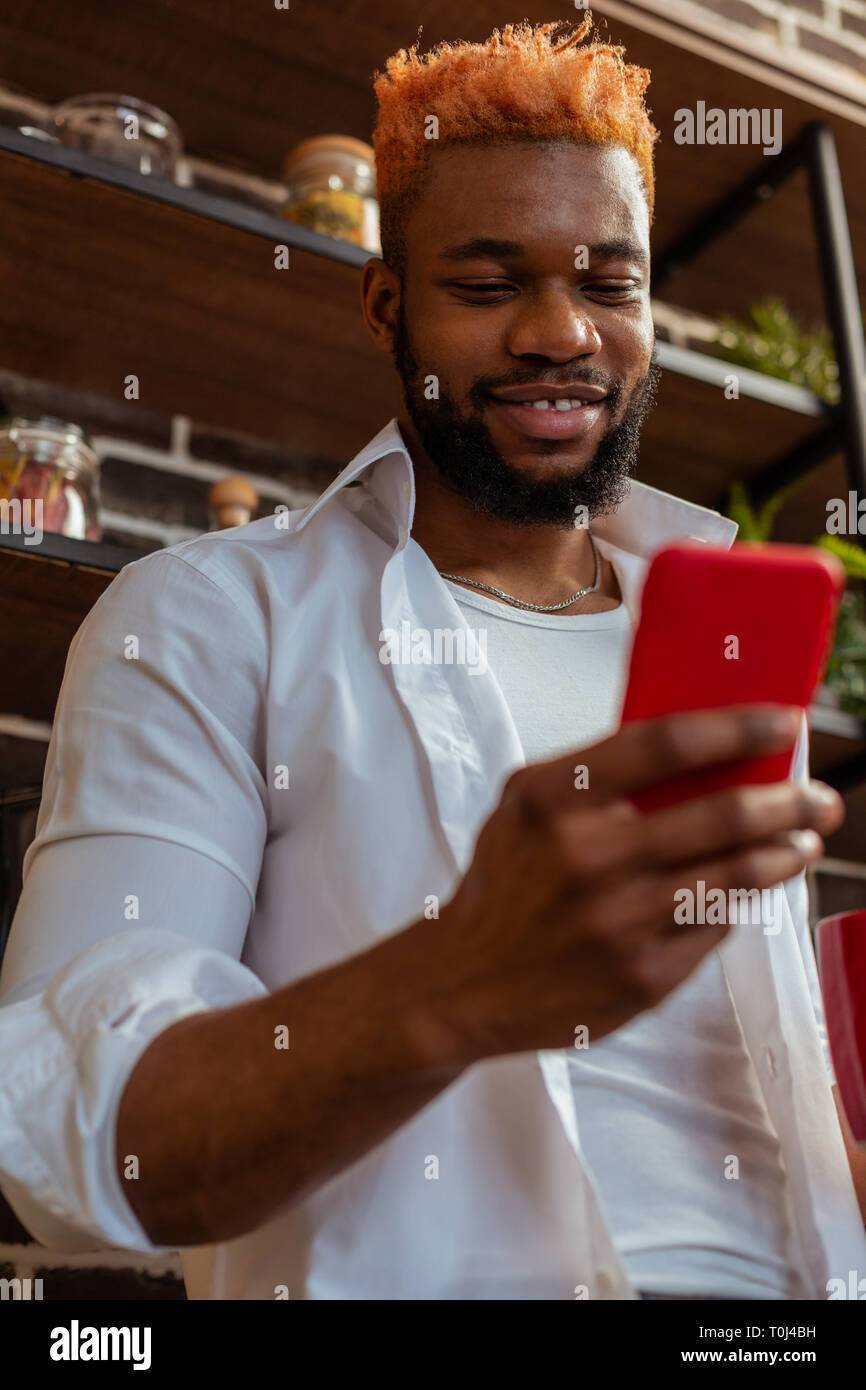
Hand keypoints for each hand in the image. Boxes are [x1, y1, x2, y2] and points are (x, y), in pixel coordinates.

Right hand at [432, 704, 843, 1061]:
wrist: (461, 984)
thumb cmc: (505, 884)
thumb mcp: (525, 806)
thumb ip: (595, 773)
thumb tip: (699, 744)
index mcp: (553, 798)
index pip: (665, 744)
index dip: (737, 727)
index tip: (784, 722)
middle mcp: (588, 857)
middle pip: (721, 814)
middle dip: (789, 801)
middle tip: (820, 797)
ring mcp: (619, 922)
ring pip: (735, 875)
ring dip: (785, 853)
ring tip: (804, 841)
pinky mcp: (641, 977)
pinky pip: (714, 926)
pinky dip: (736, 902)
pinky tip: (744, 889)